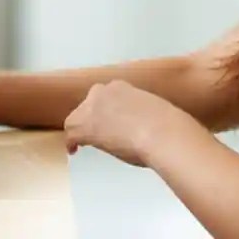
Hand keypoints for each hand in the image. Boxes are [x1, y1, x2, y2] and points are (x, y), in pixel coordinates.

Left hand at [64, 80, 191, 166]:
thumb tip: (144, 127)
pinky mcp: (85, 126)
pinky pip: (71, 134)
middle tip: (98, 132)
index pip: (105, 97)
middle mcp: (103, 92)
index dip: (104, 110)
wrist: (162, 132)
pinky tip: (74, 150)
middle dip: (91, 117)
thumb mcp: (153, 112)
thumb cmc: (167, 126)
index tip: (109, 120)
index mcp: (121, 87)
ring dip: (82, 129)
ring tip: (83, 143)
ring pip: (77, 118)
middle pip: (89, 104)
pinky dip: (72, 142)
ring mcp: (92, 108)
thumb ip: (142, 114)